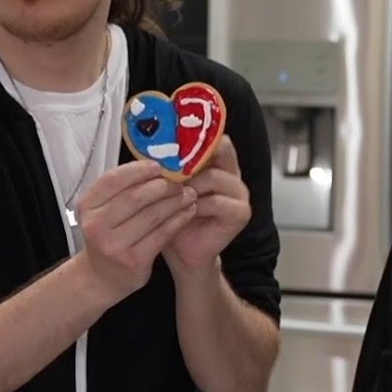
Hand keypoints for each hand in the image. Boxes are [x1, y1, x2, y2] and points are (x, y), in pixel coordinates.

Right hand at [76, 159, 197, 302]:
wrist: (103, 277)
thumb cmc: (109, 234)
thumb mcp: (105, 210)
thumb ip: (123, 189)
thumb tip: (155, 162)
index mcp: (87, 206)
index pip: (113, 180)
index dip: (139, 170)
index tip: (160, 165)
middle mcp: (96, 225)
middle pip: (135, 197)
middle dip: (162, 186)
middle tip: (180, 180)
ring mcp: (114, 245)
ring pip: (152, 215)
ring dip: (175, 202)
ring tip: (190, 193)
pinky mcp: (133, 260)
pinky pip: (162, 234)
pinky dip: (178, 220)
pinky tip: (189, 211)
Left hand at [163, 136, 251, 277]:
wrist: (182, 253)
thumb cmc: (172, 217)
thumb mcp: (167, 186)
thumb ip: (168, 166)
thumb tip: (151, 141)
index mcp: (218, 163)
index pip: (214, 138)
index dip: (194, 139)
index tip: (169, 141)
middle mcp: (233, 174)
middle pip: (220, 150)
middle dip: (190, 160)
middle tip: (168, 168)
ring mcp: (240, 193)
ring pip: (214, 176)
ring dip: (189, 185)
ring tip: (171, 194)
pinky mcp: (240, 213)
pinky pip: (216, 201)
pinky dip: (196, 206)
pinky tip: (182, 212)